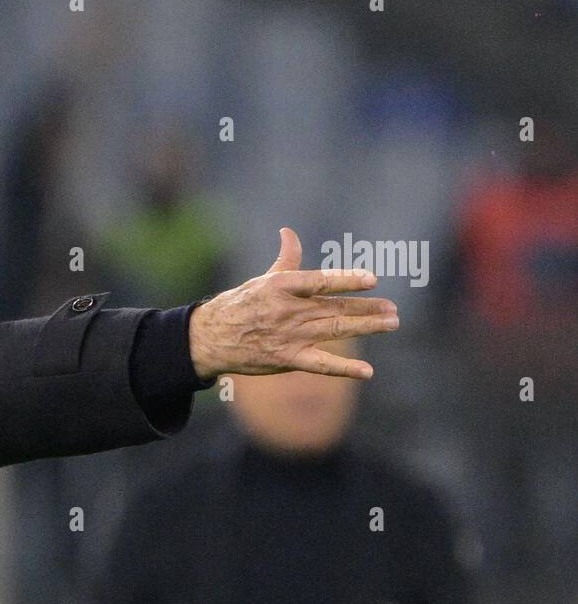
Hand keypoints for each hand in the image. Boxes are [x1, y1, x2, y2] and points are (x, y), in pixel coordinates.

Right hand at [188, 227, 398, 379]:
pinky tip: (367, 372)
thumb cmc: (240, 304)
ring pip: (335, 331)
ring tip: (391, 323)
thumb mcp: (262, 279)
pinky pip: (321, 365)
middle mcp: (288, 311)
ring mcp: (289, 337)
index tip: (372, 279)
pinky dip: (344, 369)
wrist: (211, 338)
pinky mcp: (287, 360)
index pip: (320, 282)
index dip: (347, 280)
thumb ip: (286, 258)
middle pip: (335, 309)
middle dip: (367, 309)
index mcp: (282, 287)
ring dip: (366, 327)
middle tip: (393, 309)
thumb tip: (288, 231)